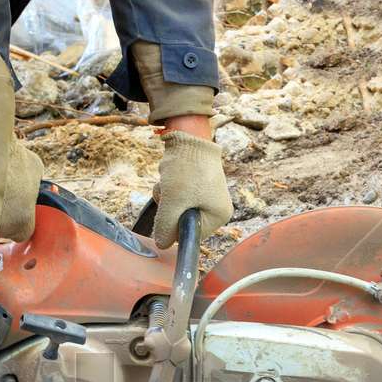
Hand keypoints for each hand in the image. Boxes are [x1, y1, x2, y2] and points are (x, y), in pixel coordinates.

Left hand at [152, 125, 231, 247]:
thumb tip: (161, 244)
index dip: (174, 225)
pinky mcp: (197, 184)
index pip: (191, 235)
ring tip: (169, 180)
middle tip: (168, 191)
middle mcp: (217, 208)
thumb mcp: (173, 202)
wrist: (190, 136)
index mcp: (219, 216)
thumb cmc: (187, 170)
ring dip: (167, 196)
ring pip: (177, 207)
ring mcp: (207, 195)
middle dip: (170, 207)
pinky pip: (178, 195)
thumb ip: (166, 226)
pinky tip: (171, 173)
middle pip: (183, 221)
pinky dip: (170, 186)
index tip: (169, 209)